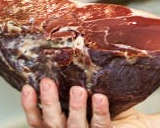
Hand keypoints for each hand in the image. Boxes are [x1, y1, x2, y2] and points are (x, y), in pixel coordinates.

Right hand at [21, 78, 153, 127]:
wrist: (132, 123)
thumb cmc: (110, 107)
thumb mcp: (92, 93)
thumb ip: (84, 76)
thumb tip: (67, 41)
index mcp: (63, 121)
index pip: (38, 118)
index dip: (30, 105)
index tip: (27, 87)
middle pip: (53, 122)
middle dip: (49, 102)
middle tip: (48, 82)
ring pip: (73, 125)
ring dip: (74, 108)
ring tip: (77, 90)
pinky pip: (100, 125)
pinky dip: (100, 112)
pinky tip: (100, 99)